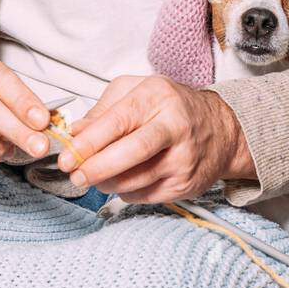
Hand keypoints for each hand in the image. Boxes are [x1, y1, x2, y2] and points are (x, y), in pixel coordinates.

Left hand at [60, 74, 253, 203]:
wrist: (220, 130)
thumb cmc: (172, 107)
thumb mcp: (137, 91)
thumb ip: (103, 109)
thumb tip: (75, 132)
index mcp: (158, 97)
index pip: (118, 121)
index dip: (88, 142)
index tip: (67, 155)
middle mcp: (174, 127)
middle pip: (130, 153)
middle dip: (95, 168)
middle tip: (75, 175)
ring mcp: (183, 159)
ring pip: (135, 180)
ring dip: (106, 183)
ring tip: (94, 177)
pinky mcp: (185, 184)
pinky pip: (144, 196)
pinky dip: (125, 191)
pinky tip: (121, 180)